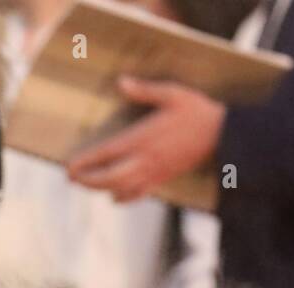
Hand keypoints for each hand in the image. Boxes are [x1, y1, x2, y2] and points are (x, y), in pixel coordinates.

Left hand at [67, 77, 225, 202]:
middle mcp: (146, 160)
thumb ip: (145, 90)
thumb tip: (121, 82)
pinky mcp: (164, 179)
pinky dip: (124, 198)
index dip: (86, 163)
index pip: (107, 154)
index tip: (69, 167)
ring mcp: (155, 172)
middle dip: (88, 181)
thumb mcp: (173, 93)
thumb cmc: (198, 111)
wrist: (224, 135)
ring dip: (101, 189)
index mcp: (144, 139)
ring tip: (87, 185)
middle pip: (109, 178)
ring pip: (121, 189)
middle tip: (72, 178)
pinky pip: (140, 195)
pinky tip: (115, 197)